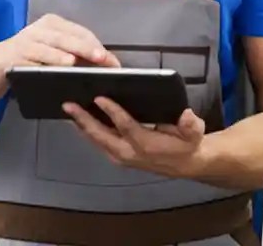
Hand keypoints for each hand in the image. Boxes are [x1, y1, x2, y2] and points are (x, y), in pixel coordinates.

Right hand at [0, 14, 121, 68]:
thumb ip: (73, 56)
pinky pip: (35, 58)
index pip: (81, 33)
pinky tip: (60, 66)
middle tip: (104, 60)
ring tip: (85, 61)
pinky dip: (49, 61)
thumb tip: (102, 65)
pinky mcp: (15, 55)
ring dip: (69, 53)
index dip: (98, 46)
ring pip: (53, 45)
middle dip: (88, 49)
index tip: (113, 62)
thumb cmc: (26, 62)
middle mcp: (40, 28)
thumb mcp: (51, 54)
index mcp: (52, 24)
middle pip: (69, 37)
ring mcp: (27, 41)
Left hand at [64, 97, 205, 178]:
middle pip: (102, 135)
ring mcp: (120, 156)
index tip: (99, 98)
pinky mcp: (116, 155)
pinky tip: (76, 119)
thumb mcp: (194, 133)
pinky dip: (85, 131)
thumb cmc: (187, 144)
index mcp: (147, 144)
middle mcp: (129, 152)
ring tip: (67, 109)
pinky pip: (97, 142)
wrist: (184, 164)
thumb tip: (186, 115)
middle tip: (69, 104)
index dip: (112, 112)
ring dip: (80, 125)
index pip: (126, 126)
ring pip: (96, 140)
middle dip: (84, 119)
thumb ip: (191, 125)